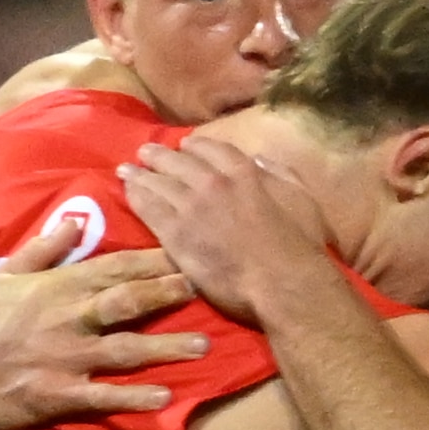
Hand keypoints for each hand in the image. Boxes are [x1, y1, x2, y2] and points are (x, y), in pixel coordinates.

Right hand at [0, 208, 206, 429]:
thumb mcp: (4, 276)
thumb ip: (44, 250)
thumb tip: (74, 220)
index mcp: (55, 288)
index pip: (112, 267)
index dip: (151, 260)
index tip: (185, 252)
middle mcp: (65, 319)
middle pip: (126, 302)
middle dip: (167, 292)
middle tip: (205, 286)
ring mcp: (64, 358)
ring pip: (124, 349)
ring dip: (165, 346)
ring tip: (203, 345)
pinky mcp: (58, 395)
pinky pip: (104, 396)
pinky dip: (134, 396)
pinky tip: (165, 396)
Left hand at [123, 127, 332, 328]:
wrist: (283, 282)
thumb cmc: (300, 245)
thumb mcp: (302, 198)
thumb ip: (280, 174)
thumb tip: (261, 161)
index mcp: (244, 171)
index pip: (211, 148)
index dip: (195, 146)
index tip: (186, 147)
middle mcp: (212, 181)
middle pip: (177, 160)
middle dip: (160, 155)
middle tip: (146, 154)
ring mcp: (190, 206)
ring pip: (157, 181)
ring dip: (140, 173)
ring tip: (126, 170)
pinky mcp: (175, 234)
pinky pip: (147, 207)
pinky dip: (136, 196)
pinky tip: (127, 191)